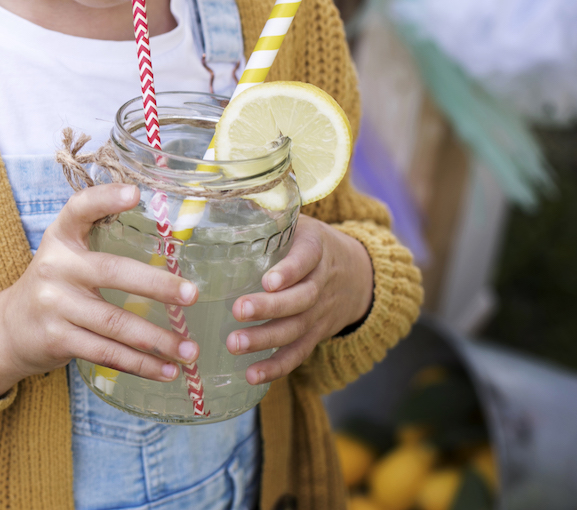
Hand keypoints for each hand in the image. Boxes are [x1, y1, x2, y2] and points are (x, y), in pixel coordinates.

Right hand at [0, 184, 199, 397]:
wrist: (8, 328)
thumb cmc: (56, 285)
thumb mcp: (67, 254)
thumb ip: (100, 242)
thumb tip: (170, 242)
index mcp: (61, 237)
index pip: (80, 209)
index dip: (106, 198)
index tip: (136, 193)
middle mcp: (55, 267)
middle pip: (112, 272)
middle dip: (157, 285)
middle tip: (192, 295)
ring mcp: (54, 305)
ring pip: (115, 323)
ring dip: (157, 339)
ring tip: (189, 351)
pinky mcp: (57, 339)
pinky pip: (106, 353)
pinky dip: (140, 365)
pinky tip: (166, 371)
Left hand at [225, 215, 372, 384]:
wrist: (359, 274)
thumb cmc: (311, 244)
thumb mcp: (299, 223)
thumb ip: (267, 215)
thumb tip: (217, 200)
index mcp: (316, 249)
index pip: (307, 259)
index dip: (290, 271)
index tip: (268, 279)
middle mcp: (321, 283)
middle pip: (299, 299)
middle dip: (269, 308)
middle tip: (238, 310)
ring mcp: (319, 313)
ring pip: (295, 329)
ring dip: (265, 339)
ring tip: (234, 344)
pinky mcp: (314, 335)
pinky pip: (297, 354)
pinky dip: (275, 367)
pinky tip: (250, 375)